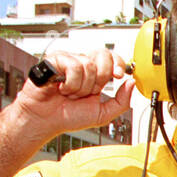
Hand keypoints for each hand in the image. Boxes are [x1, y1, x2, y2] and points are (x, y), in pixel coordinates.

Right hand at [15, 49, 135, 138]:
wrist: (45, 120)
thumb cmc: (68, 116)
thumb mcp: (102, 114)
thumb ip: (121, 101)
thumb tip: (132, 83)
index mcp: (95, 75)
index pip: (113, 58)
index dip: (118, 64)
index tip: (118, 75)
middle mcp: (83, 65)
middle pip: (103, 55)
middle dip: (100, 79)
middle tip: (89, 92)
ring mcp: (69, 60)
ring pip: (88, 65)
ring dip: (81, 87)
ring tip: (71, 94)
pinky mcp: (56, 60)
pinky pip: (73, 66)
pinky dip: (70, 83)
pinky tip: (61, 88)